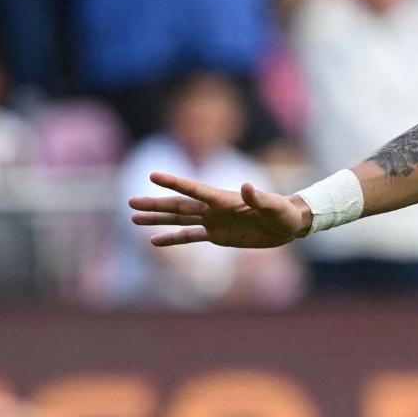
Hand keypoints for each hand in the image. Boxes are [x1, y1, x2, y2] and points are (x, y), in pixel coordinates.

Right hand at [130, 172, 311, 247]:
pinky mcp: (216, 236)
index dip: (174, 183)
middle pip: (178, 205)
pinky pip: (190, 237)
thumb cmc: (283, 212)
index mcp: (224, 198)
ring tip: (134, 218)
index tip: (153, 176)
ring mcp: (213, 221)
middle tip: (129, 201)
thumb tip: (247, 186)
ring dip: (157, 219)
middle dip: (155, 204)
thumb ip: (258, 198)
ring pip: (179, 219)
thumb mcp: (273, 206)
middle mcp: (213, 208)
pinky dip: (173, 238)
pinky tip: (154, 241)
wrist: (288, 226)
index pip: (194, 189)